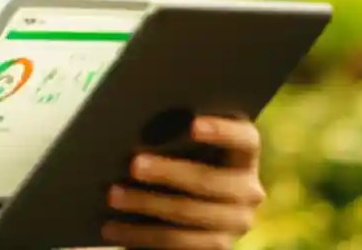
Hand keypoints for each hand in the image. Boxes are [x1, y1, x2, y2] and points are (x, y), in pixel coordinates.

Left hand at [102, 116, 265, 248]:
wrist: (182, 212)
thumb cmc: (174, 160)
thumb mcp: (181, 148)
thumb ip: (172, 135)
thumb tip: (135, 124)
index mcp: (244, 156)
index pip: (245, 139)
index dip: (223, 131)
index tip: (193, 124)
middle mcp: (248, 191)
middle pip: (208, 180)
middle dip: (168, 172)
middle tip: (134, 165)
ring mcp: (236, 223)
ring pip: (188, 214)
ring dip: (146, 205)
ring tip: (113, 196)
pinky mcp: (217, 249)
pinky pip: (177, 243)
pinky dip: (140, 234)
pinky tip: (114, 227)